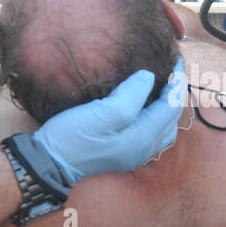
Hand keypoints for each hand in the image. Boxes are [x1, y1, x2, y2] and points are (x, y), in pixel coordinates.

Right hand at [29, 57, 185, 190]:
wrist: (48, 166)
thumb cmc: (71, 138)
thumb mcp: (100, 114)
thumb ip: (129, 96)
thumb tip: (147, 78)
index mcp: (142, 137)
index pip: (171, 105)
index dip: (177, 81)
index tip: (177, 60)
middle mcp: (144, 149)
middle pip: (171, 117)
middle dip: (175, 93)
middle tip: (173, 70)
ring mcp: (134, 154)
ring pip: (163, 127)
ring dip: (167, 106)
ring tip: (163, 86)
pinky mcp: (123, 154)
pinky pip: (151, 133)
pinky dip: (156, 116)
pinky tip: (145, 107)